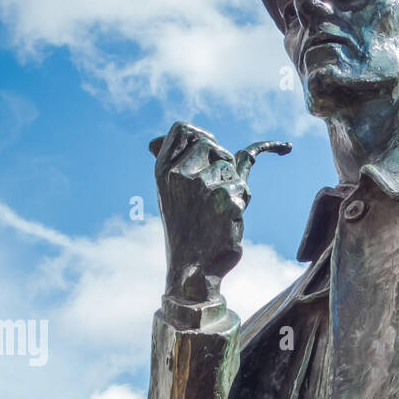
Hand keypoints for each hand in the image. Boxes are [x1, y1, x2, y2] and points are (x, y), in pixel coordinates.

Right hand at [150, 122, 289, 304]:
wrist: (193, 269)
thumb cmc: (185, 230)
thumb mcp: (169, 195)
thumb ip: (170, 165)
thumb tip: (154, 140)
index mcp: (164, 171)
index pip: (184, 129)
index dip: (203, 136)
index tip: (213, 151)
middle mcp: (181, 174)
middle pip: (216, 146)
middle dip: (224, 164)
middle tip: (216, 192)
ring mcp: (205, 186)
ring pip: (234, 168)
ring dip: (234, 187)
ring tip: (218, 213)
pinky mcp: (229, 200)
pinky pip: (244, 188)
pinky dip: (242, 201)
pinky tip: (229, 220)